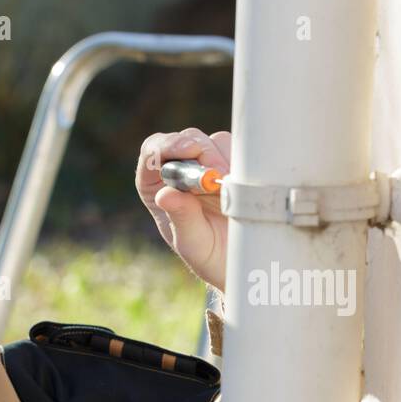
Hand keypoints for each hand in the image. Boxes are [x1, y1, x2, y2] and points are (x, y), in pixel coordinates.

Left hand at [135, 128, 231, 292]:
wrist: (244, 261)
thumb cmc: (210, 257)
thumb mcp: (194, 243)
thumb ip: (180, 218)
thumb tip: (165, 194)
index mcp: (157, 187)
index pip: (153, 153)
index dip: (168, 145)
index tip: (189, 150)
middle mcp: (180, 170)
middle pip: (187, 140)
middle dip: (206, 154)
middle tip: (222, 178)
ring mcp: (209, 164)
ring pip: (217, 142)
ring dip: (228, 162)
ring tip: (234, 194)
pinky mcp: (236, 162)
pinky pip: (243, 150)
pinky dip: (247, 164)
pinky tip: (247, 189)